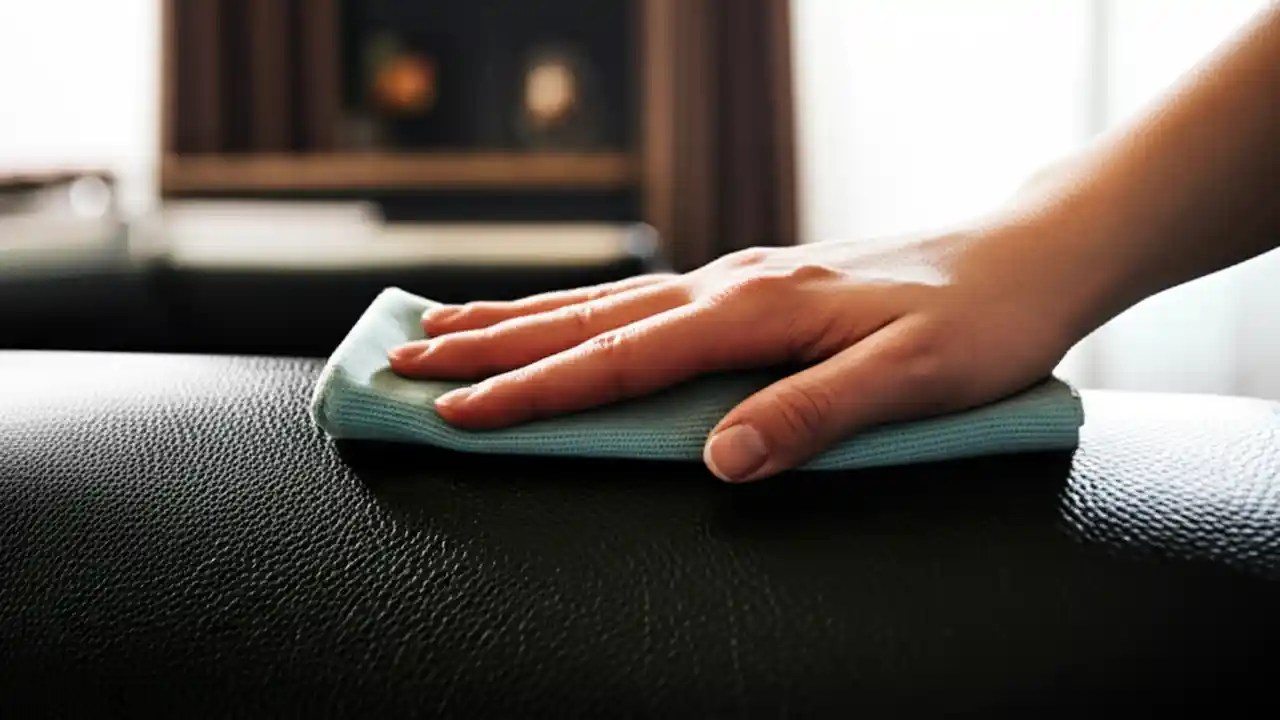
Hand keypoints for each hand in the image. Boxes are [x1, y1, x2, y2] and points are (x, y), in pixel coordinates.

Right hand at [389, 225, 1093, 482]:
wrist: (1020, 259)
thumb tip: (716, 462)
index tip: (456, 415)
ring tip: (441, 329)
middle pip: (585, 319)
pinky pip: (637, 296)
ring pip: (600, 300)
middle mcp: (729, 284)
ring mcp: (735, 280)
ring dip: (516, 319)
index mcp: (754, 310)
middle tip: (402, 364)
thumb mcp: (912, 381)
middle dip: (489, 347)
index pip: (618, 360)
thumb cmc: (977, 324)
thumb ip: (810, 417)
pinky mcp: (749, 287)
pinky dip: (574, 309)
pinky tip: (554, 317)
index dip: (533, 392)